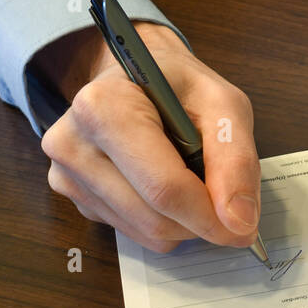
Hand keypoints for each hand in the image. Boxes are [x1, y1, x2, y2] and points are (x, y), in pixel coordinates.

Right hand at [36, 21, 261, 252]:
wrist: (134, 76)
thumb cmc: (177, 85)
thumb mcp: (222, 104)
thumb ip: (237, 158)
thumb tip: (239, 220)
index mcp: (104, 107)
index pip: (163, 187)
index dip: (209, 216)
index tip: (242, 227)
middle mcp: (72, 143)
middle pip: (152, 216)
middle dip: (198, 221)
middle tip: (224, 201)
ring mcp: (66, 173)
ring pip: (143, 232)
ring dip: (180, 222)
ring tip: (189, 177)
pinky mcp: (71, 195)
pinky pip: (130, 231)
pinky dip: (159, 220)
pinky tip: (160, 182)